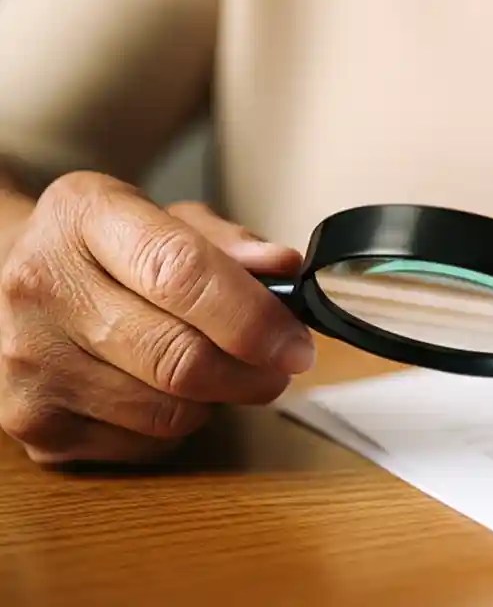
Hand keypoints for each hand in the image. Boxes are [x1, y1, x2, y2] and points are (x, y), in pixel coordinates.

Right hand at [0, 172, 312, 464]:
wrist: (11, 277)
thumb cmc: (109, 250)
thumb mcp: (166, 218)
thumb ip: (230, 243)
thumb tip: (284, 268)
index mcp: (84, 216)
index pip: (179, 272)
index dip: (251, 317)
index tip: (295, 344)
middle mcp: (42, 286)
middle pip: (178, 357)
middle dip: (252, 372)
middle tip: (280, 366)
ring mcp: (28, 360)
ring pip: (168, 412)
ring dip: (216, 399)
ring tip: (217, 369)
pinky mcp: (32, 422)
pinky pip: (143, 444)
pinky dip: (175, 426)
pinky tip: (163, 390)